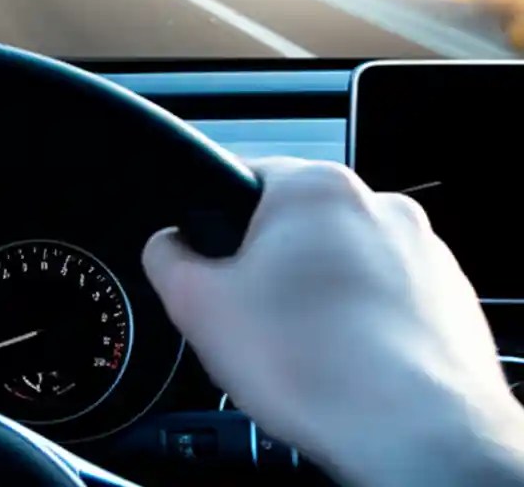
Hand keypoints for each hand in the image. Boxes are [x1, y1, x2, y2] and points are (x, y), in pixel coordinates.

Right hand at [144, 157, 523, 486]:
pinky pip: (385, 305)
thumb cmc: (315, 368)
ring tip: (302, 355)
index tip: (214, 276)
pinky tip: (344, 369)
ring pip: (342, 269)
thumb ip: (166, 258)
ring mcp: (424, 253)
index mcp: (314, 188)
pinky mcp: (449, 301)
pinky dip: (361, 331)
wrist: (415, 436)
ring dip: (317, 303)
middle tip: (253, 324)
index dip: (214, 231)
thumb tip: (167, 247)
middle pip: (294, 230)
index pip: (242, 178)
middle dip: (270, 273)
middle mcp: (379, 206)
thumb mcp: (196, 306)